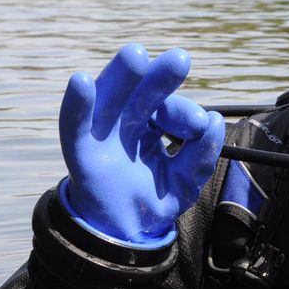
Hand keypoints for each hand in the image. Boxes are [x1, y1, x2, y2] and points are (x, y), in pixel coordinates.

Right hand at [58, 44, 224, 246]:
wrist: (125, 234)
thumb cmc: (153, 199)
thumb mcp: (185, 181)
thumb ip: (201, 156)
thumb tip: (214, 122)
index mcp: (151, 126)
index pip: (167, 110)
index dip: (183, 113)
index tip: (200, 123)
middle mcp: (125, 123)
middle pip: (140, 94)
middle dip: (159, 77)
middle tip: (180, 59)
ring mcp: (102, 135)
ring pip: (110, 99)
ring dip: (120, 75)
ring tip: (135, 54)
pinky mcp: (80, 153)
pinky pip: (74, 125)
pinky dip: (76, 105)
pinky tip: (81, 81)